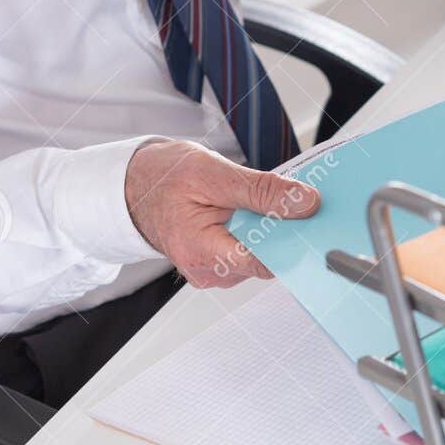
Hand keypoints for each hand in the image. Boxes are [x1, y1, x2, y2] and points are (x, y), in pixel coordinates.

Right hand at [124, 140, 317, 287]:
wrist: (135, 186)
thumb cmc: (163, 178)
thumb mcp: (213, 172)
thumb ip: (261, 190)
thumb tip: (304, 202)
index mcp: (200, 251)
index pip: (262, 261)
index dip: (290, 241)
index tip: (309, 220)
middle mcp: (207, 271)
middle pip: (266, 260)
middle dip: (281, 231)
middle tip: (285, 200)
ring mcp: (213, 272)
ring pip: (261, 256)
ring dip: (268, 230)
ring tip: (253, 203)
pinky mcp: (219, 266)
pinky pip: (251, 252)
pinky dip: (257, 233)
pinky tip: (249, 214)